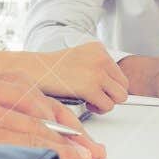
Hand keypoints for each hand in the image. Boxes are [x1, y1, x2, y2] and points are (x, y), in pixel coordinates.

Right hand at [0, 43, 129, 112]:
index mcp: (99, 49)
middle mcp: (101, 58)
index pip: (120, 73)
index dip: (110, 86)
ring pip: (119, 97)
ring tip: (90, 100)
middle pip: (124, 85)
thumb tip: (113, 85)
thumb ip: (97, 68)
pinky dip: (98, 109)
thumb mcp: (80, 59)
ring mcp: (97, 72)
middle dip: (110, 95)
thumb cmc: (52, 69)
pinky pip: (107, 106)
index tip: (101, 90)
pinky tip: (86, 103)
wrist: (34, 70)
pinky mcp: (91, 87)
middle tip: (95, 97)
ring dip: (105, 103)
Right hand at [0, 76, 104, 158]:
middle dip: (71, 134)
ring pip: (31, 132)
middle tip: (94, 151)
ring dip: (62, 148)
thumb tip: (16, 126)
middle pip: (40, 114)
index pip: (34, 96)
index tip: (80, 130)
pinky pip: (11, 149)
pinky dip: (37, 157)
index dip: (61, 115)